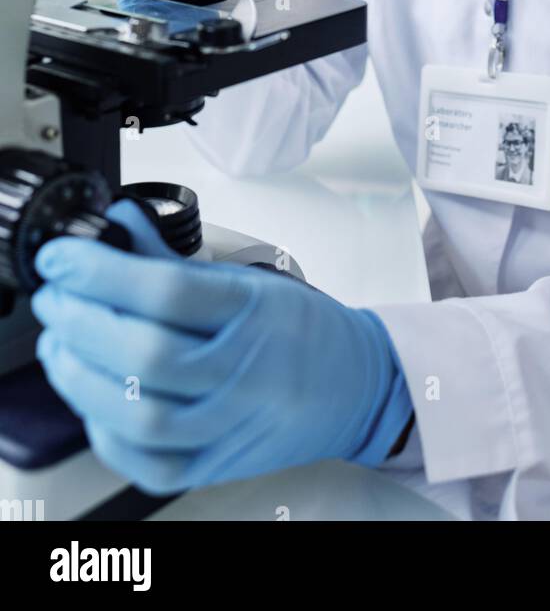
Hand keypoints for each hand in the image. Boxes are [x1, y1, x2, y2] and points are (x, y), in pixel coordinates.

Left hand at [33, 201, 412, 493]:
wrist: (357, 385)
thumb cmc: (302, 330)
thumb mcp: (250, 276)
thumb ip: (177, 258)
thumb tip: (118, 225)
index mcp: (254, 312)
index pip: (167, 291)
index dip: (102, 272)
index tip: (63, 256)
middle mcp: (245, 371)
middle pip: (146, 356)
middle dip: (80, 322)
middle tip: (55, 296)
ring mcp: (232, 424)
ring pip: (142, 416)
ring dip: (82, 379)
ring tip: (60, 346)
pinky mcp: (219, 463)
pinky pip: (151, 463)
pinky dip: (107, 434)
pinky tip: (91, 400)